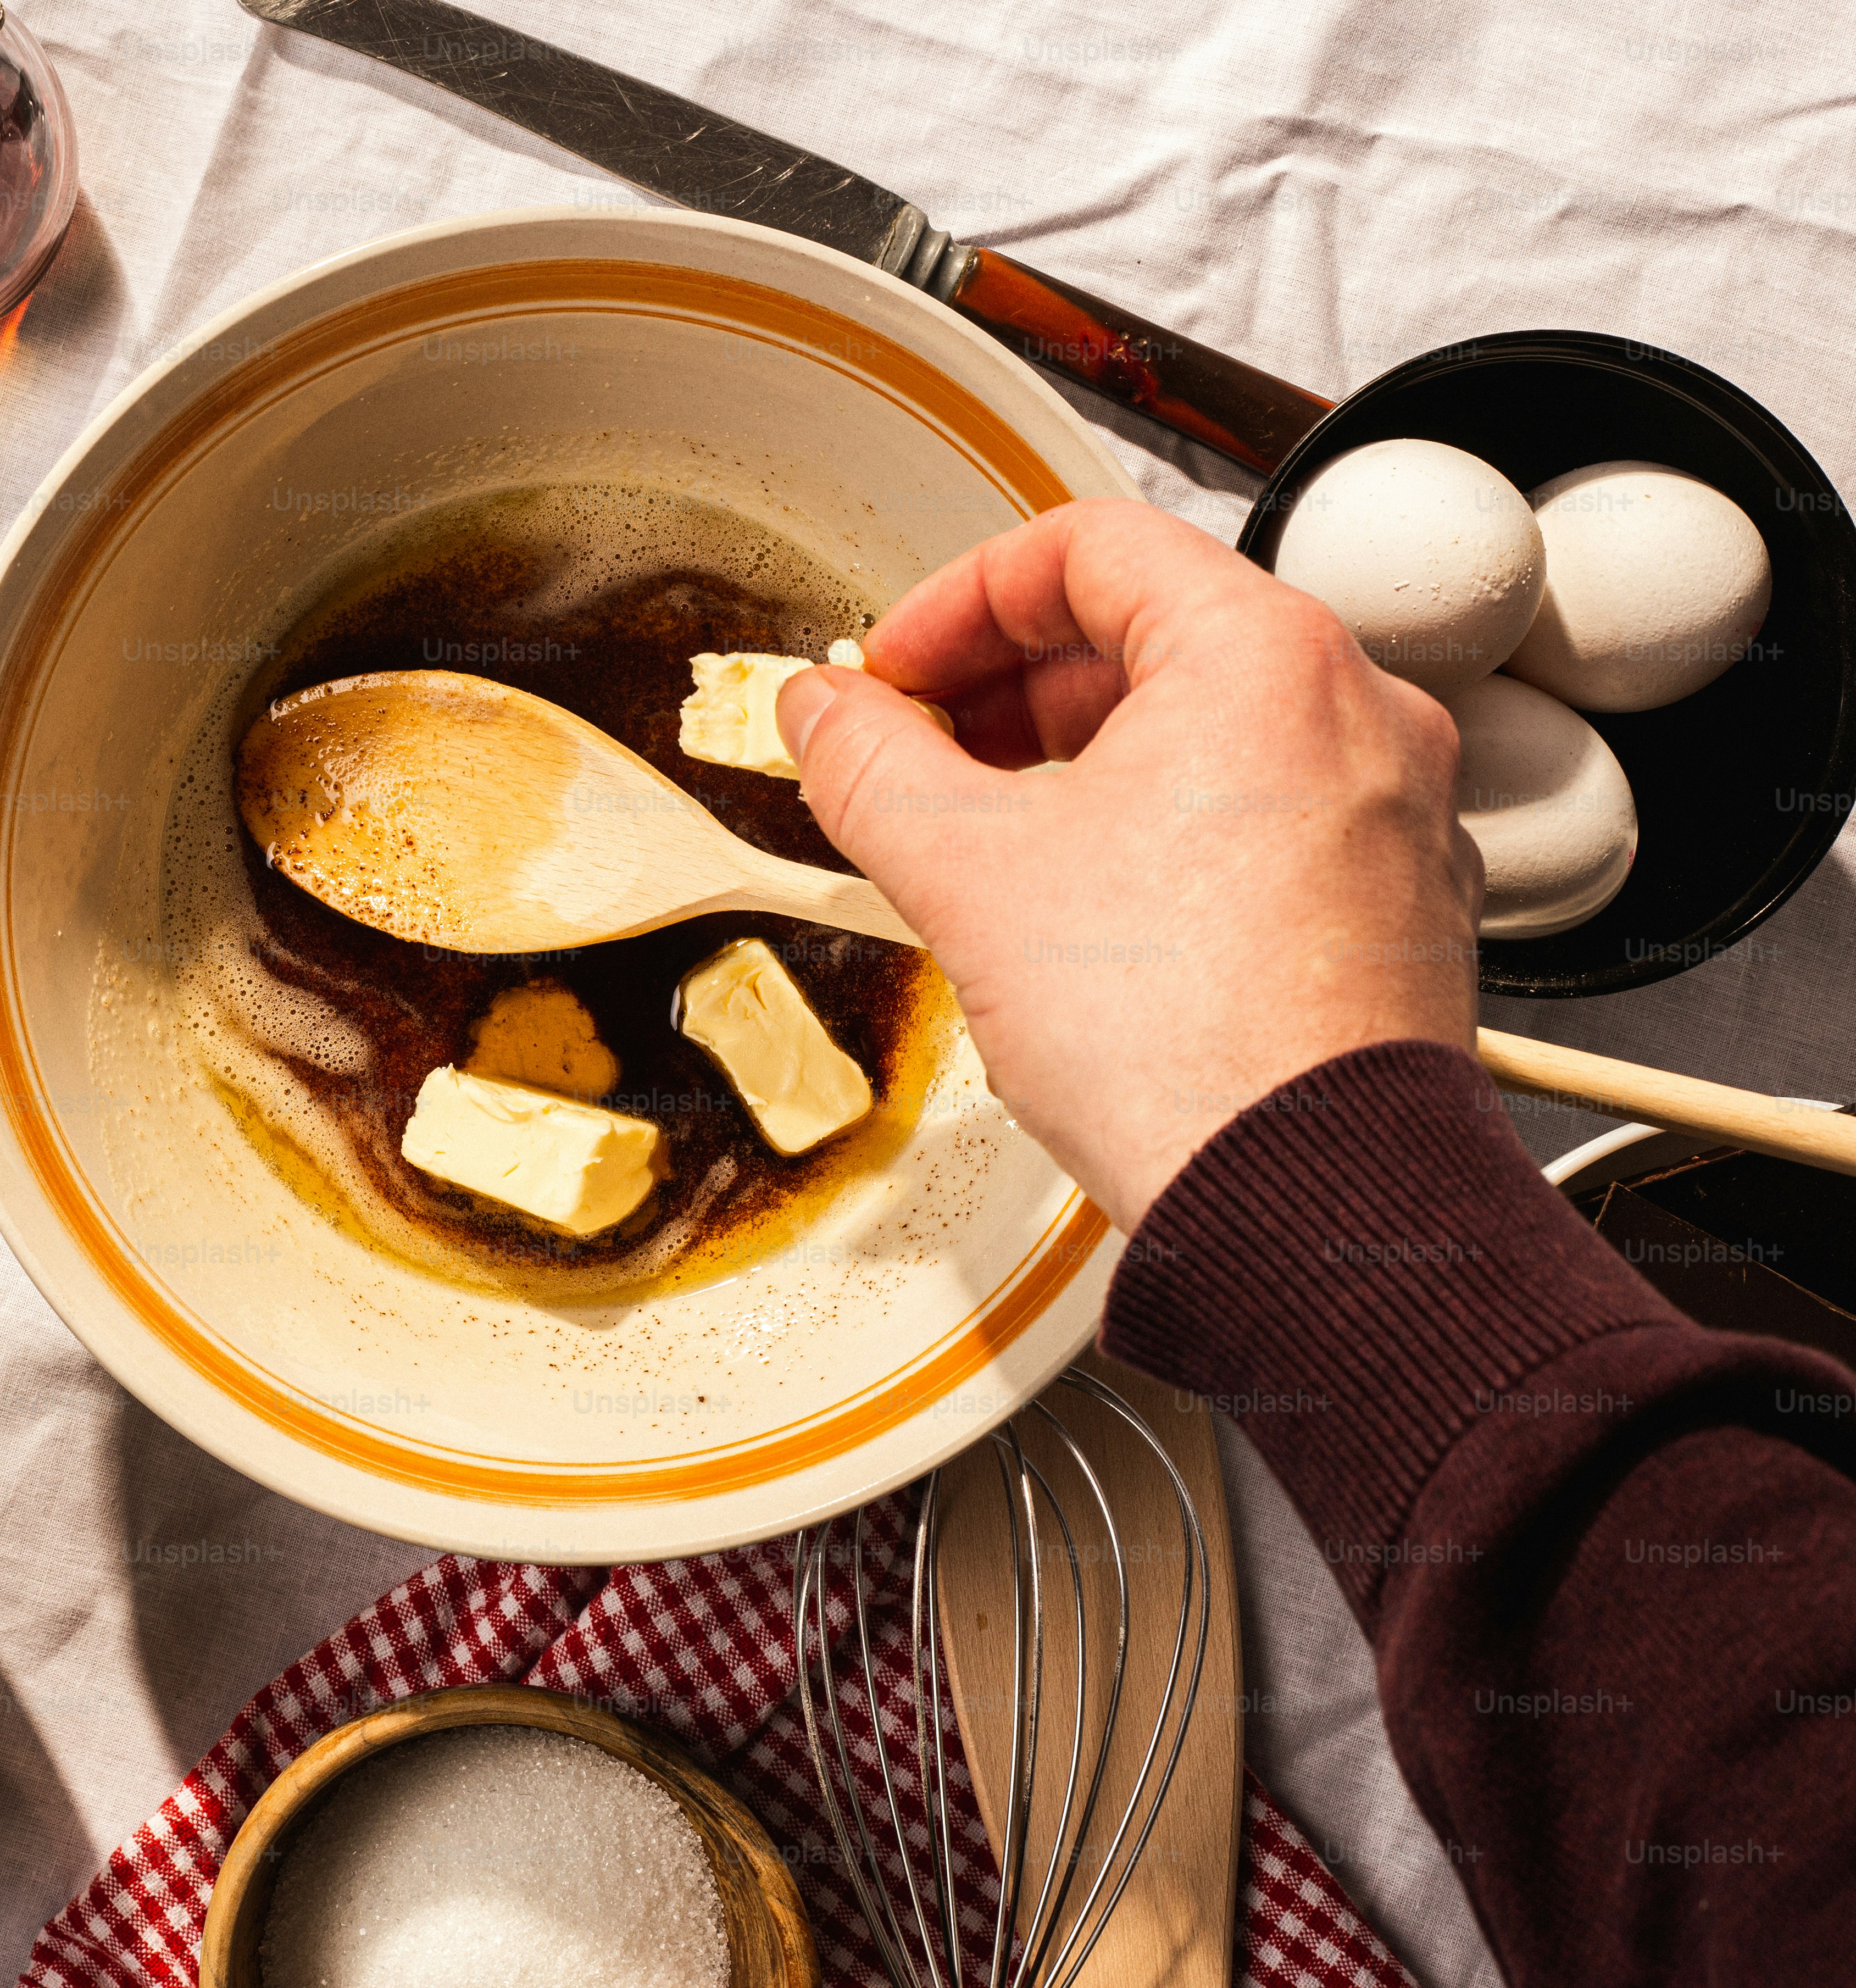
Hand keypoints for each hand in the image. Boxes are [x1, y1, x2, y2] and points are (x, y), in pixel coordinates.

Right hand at [778, 498, 1480, 1229]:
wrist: (1307, 1205)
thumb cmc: (1184, 1042)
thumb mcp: (969, 875)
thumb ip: (871, 766)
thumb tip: (824, 713)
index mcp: (1264, 658)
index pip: (1089, 546)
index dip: (959, 598)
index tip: (898, 670)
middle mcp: (1358, 712)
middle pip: (1155, 631)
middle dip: (1011, 686)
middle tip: (921, 748)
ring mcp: (1393, 811)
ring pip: (1214, 730)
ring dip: (1083, 759)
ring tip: (991, 836)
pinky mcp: (1398, 904)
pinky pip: (1269, 816)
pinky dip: (1168, 828)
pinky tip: (1091, 910)